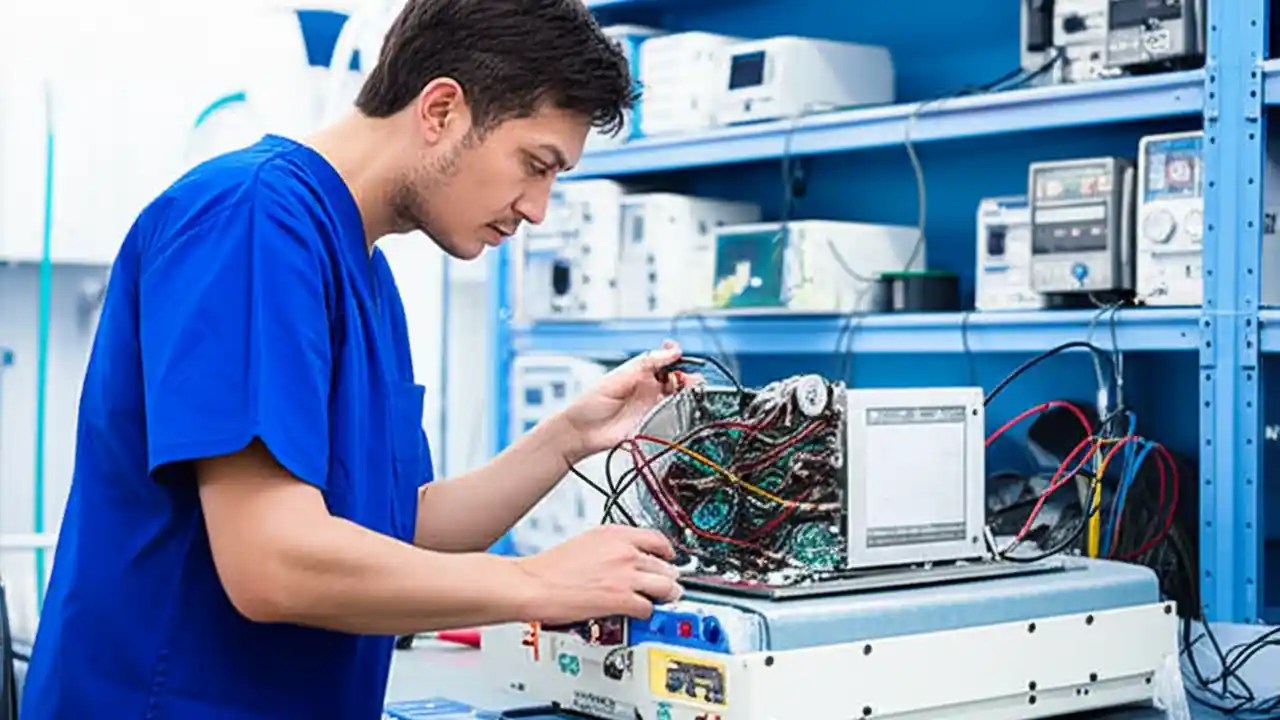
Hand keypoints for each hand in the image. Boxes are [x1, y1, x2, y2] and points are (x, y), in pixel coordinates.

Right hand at [513, 525, 681, 623]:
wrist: (532, 585)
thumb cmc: (549, 568)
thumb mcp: (585, 543)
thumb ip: (611, 548)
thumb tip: (626, 558)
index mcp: (614, 534)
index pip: (658, 539)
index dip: (667, 552)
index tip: (669, 558)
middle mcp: (624, 551)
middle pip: (665, 565)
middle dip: (668, 577)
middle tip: (666, 586)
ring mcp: (625, 575)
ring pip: (665, 586)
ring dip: (664, 596)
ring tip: (661, 601)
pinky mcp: (621, 599)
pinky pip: (648, 607)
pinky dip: (646, 612)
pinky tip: (637, 612)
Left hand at [559, 341, 695, 460]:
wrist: (580, 433)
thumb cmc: (589, 405)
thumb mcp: (615, 379)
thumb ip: (642, 366)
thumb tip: (668, 351)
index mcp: (636, 372)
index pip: (662, 359)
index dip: (673, 356)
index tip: (680, 355)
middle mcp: (645, 387)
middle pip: (673, 377)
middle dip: (686, 375)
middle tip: (691, 378)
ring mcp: (649, 405)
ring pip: (676, 394)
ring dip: (686, 391)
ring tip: (693, 389)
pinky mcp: (651, 422)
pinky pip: (671, 413)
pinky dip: (681, 408)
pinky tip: (684, 405)